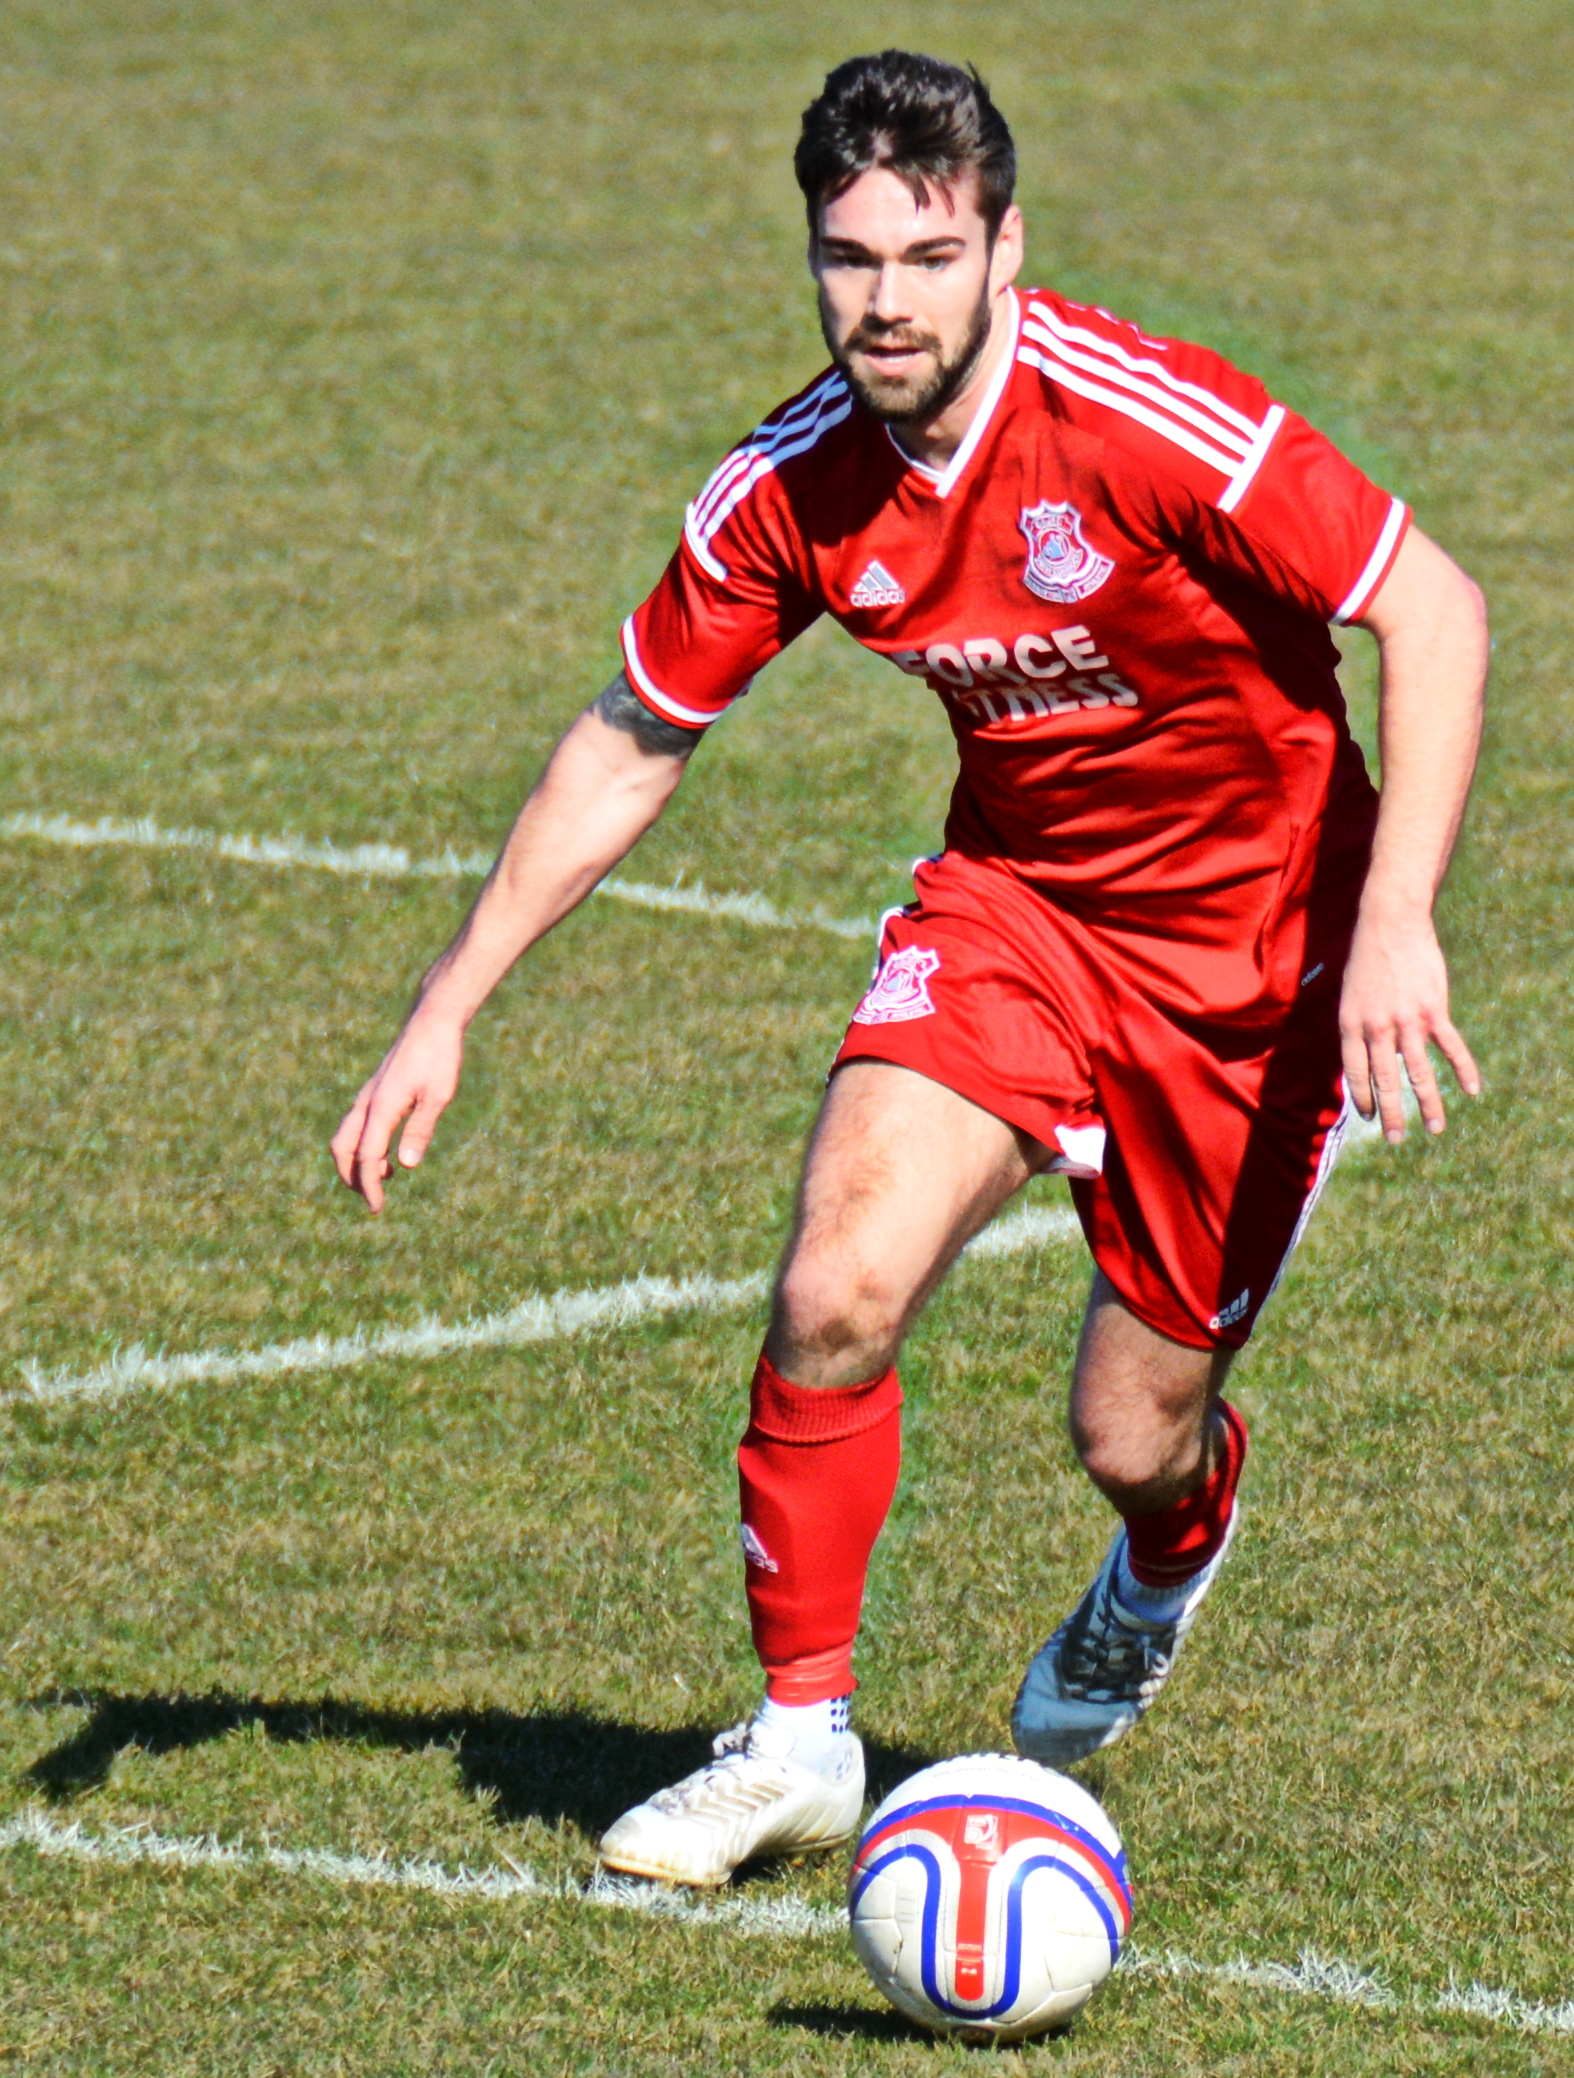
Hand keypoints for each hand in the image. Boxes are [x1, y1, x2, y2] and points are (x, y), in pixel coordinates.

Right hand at [331, 1009, 464, 1211]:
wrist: (432, 1022)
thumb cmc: (440, 1057)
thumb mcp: (438, 1096)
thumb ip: (420, 1130)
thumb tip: (404, 1166)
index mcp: (381, 1107)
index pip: (367, 1156)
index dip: (369, 1185)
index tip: (378, 1207)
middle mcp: (367, 1102)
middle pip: (343, 1148)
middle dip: (351, 1177)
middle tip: (372, 1199)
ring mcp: (368, 1095)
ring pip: (346, 1136)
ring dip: (357, 1162)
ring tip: (383, 1179)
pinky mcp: (374, 1091)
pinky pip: (358, 1125)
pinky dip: (364, 1145)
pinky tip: (389, 1154)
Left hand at [1338, 900, 1479, 1141]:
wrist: (1390, 923)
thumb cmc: (1366, 958)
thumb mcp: (1349, 993)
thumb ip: (1358, 1026)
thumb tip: (1368, 1054)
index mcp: (1351, 1025)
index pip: (1355, 1073)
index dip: (1362, 1098)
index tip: (1370, 1117)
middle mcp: (1376, 1028)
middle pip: (1385, 1080)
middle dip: (1391, 1114)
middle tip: (1395, 1140)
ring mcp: (1406, 1020)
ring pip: (1418, 1073)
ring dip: (1428, 1104)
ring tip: (1436, 1129)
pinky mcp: (1433, 1010)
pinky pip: (1450, 1047)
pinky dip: (1463, 1069)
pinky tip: (1472, 1091)